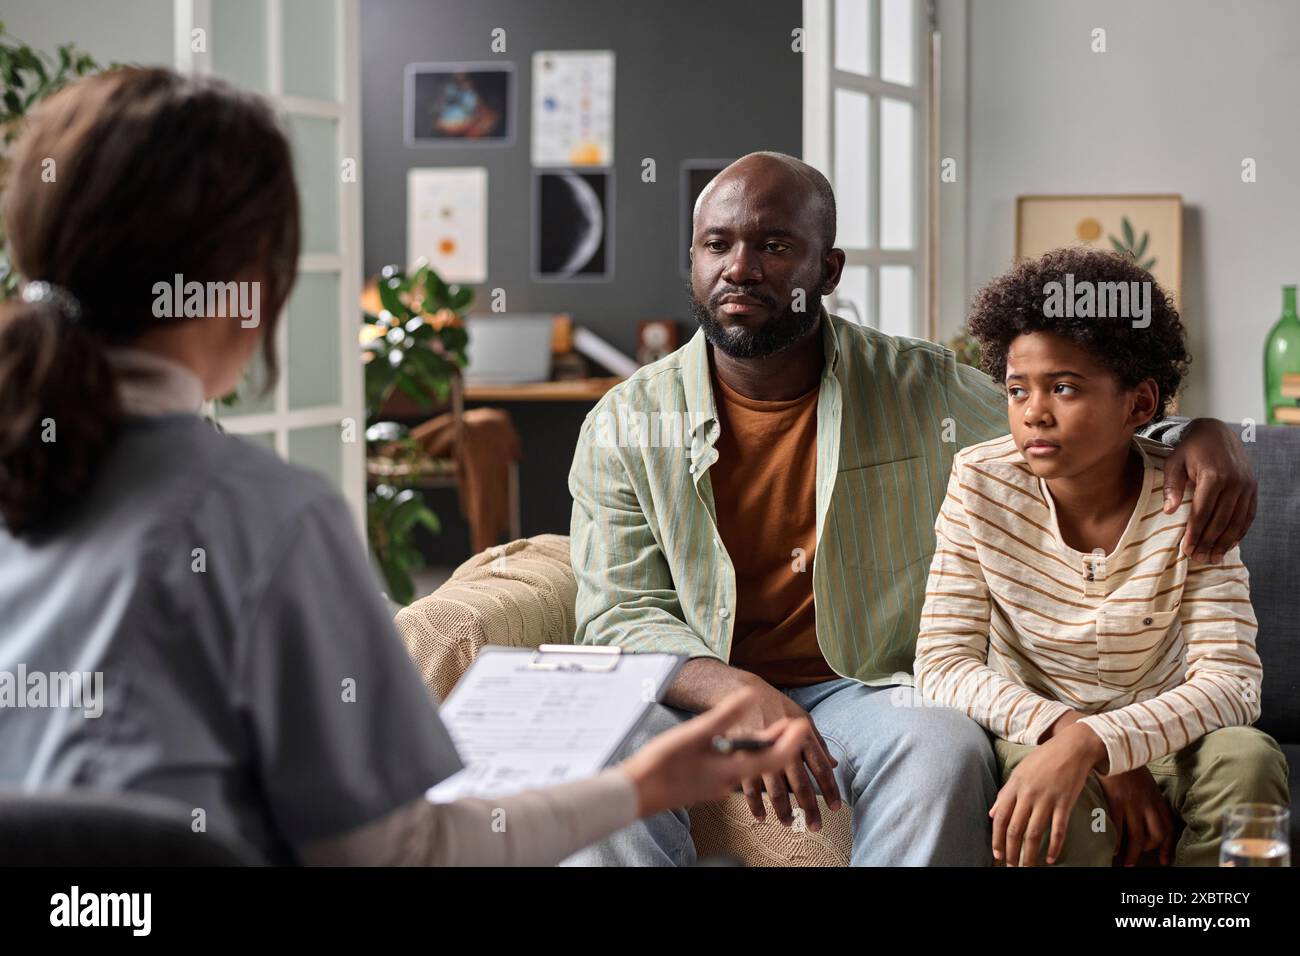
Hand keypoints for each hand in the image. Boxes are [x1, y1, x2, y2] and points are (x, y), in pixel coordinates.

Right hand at [620, 687, 811, 818]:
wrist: (637, 791)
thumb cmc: (663, 764)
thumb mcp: (695, 734)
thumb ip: (725, 715)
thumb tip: (749, 696)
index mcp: (732, 770)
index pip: (775, 758)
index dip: (791, 741)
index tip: (801, 725)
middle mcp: (729, 782)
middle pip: (765, 762)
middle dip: (781, 743)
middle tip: (793, 725)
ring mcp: (718, 786)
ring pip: (751, 768)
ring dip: (763, 750)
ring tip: (772, 732)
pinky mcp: (707, 786)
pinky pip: (736, 771)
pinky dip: (745, 757)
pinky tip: (737, 747)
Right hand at [728, 676, 843, 831]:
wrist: (741, 691)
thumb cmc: (775, 705)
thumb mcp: (801, 716)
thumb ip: (817, 742)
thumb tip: (833, 764)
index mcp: (801, 735)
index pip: (820, 767)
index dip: (829, 789)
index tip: (835, 808)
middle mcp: (785, 745)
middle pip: (800, 783)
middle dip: (809, 807)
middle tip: (815, 825)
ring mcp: (763, 752)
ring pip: (775, 789)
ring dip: (783, 810)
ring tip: (789, 823)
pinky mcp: (742, 756)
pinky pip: (750, 786)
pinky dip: (755, 804)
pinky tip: (761, 816)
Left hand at [990, 724, 1105, 865]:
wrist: (1071, 747)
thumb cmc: (1043, 759)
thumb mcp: (1019, 772)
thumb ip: (1005, 793)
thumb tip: (992, 814)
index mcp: (1014, 786)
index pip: (1000, 817)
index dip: (997, 838)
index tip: (997, 854)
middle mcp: (1028, 794)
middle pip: (1015, 829)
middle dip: (1011, 851)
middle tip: (1011, 866)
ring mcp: (1047, 799)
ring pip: (1034, 833)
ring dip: (1029, 854)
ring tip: (1028, 867)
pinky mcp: (1065, 803)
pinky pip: (1058, 830)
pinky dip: (1054, 847)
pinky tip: (1050, 858)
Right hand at [1097, 767, 1175, 865]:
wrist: (1109, 748)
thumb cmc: (1125, 765)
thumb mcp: (1144, 782)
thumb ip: (1148, 799)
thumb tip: (1146, 817)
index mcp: (1156, 798)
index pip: (1168, 827)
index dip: (1167, 848)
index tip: (1163, 860)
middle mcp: (1147, 803)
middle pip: (1156, 835)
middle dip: (1147, 851)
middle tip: (1138, 860)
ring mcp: (1132, 803)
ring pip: (1136, 837)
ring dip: (1131, 854)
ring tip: (1124, 862)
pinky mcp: (1115, 801)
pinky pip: (1118, 829)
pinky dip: (1116, 842)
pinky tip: (1112, 847)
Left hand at [1162, 419, 1256, 562]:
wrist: (1217, 432)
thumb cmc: (1190, 449)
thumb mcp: (1174, 462)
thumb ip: (1171, 486)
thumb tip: (1168, 512)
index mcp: (1213, 476)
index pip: (1202, 513)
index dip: (1194, 534)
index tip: (1186, 550)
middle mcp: (1234, 482)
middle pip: (1220, 520)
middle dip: (1208, 542)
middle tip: (1198, 559)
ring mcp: (1246, 485)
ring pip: (1237, 521)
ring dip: (1225, 542)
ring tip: (1213, 558)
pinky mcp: (1253, 487)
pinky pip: (1248, 515)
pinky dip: (1240, 532)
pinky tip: (1229, 544)